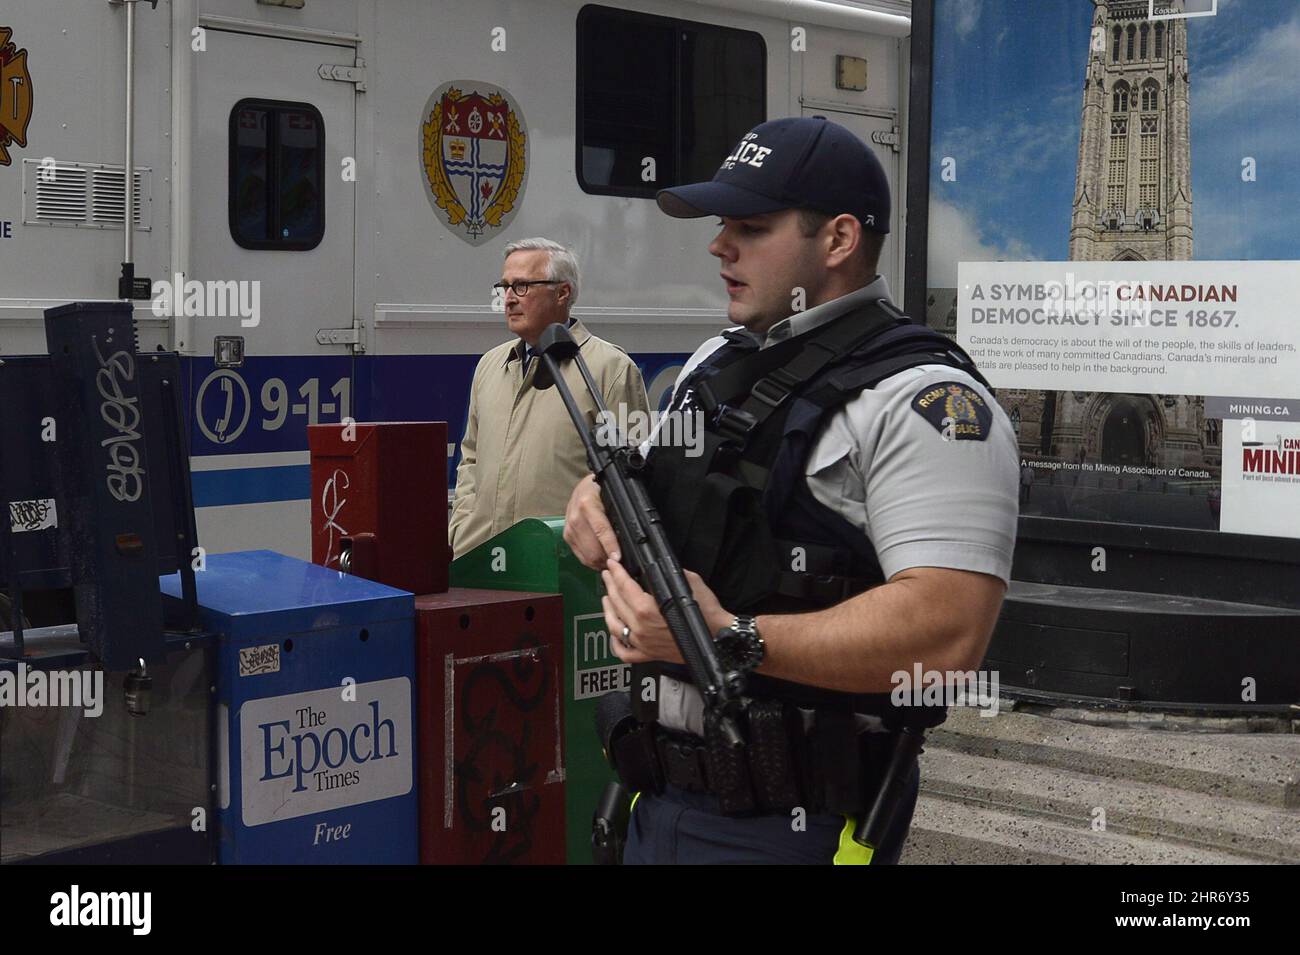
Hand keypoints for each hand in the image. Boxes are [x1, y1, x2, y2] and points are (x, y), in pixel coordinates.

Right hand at [563, 475, 620, 569]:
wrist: (583, 488)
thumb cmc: (600, 490)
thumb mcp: (611, 496)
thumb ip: (619, 512)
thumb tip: (632, 533)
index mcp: (587, 504)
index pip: (601, 530)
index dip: (610, 546)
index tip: (618, 558)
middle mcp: (575, 517)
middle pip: (592, 548)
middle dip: (607, 559)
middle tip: (621, 564)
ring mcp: (570, 528)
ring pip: (587, 555)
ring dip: (601, 562)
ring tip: (613, 563)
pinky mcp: (567, 536)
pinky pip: (580, 556)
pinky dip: (592, 561)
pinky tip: (602, 559)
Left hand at [601, 559, 730, 663]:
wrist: (719, 638)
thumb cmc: (708, 614)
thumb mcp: (690, 582)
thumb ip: (669, 574)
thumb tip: (657, 568)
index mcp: (647, 609)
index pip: (624, 586)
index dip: (616, 572)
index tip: (612, 564)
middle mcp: (641, 628)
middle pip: (616, 603)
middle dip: (610, 585)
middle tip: (608, 575)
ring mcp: (642, 643)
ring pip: (614, 626)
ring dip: (607, 609)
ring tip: (607, 598)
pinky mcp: (648, 655)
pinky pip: (623, 651)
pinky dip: (615, 642)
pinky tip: (614, 633)